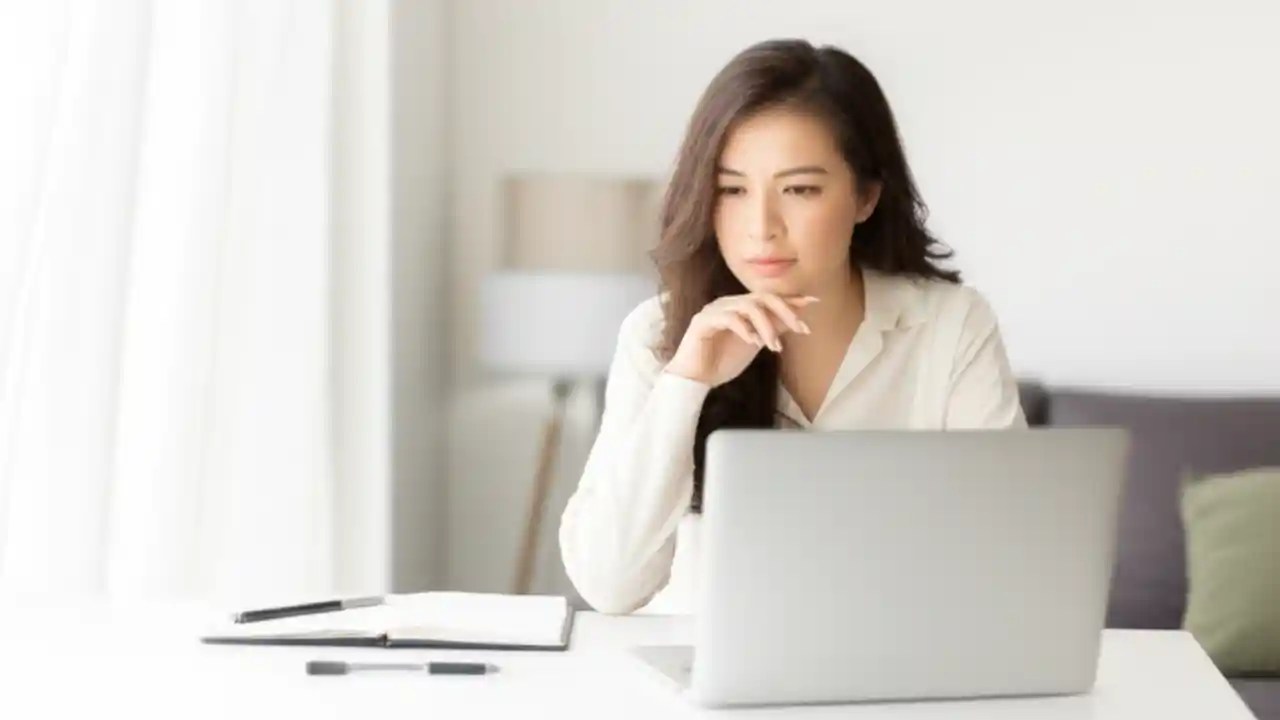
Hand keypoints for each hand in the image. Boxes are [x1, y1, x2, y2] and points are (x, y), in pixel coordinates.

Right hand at [664, 293, 817, 386]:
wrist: (695, 378)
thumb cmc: (722, 361)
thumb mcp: (755, 343)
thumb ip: (771, 328)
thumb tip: (795, 317)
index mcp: (740, 307)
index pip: (769, 298)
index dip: (791, 300)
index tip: (813, 302)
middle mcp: (728, 303)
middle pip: (762, 297)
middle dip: (784, 312)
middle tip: (799, 328)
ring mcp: (714, 310)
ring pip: (748, 306)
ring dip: (766, 326)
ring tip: (773, 346)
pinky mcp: (703, 321)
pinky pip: (728, 318)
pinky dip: (744, 329)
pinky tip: (753, 342)